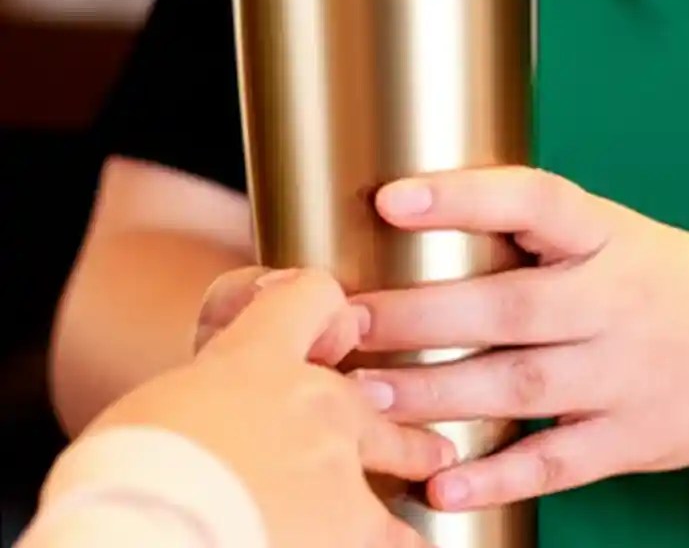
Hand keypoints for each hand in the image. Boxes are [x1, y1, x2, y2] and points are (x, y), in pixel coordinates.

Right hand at [89, 269, 455, 547]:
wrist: (156, 529)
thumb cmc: (126, 480)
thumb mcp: (144, 421)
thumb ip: (197, 407)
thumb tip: (206, 442)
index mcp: (253, 360)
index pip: (307, 296)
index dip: (320, 309)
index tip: (334, 325)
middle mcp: (313, 402)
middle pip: (363, 392)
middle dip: (380, 409)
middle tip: (404, 420)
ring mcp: (341, 465)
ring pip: (397, 455)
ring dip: (409, 462)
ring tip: (430, 474)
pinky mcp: (357, 527)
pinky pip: (397, 536)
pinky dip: (402, 541)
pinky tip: (416, 543)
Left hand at [355, 167, 688, 511]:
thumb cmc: (678, 286)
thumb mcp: (625, 239)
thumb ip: (543, 237)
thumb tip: (423, 219)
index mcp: (614, 238)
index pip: (538, 202)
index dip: (465, 197)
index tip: (392, 200)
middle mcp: (620, 303)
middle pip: (512, 307)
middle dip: (423, 316)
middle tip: (348, 321)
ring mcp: (628, 375)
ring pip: (523, 386)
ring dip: (438, 394)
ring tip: (362, 399)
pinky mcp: (632, 439)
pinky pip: (557, 462)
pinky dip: (497, 477)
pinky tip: (440, 483)